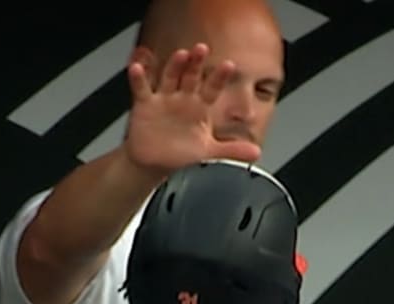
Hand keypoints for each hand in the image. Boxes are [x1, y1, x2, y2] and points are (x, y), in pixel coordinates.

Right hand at [123, 43, 260, 173]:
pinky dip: (138, 78)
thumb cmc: (181, 156)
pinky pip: (141, 89)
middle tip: (202, 48)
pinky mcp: (144, 105)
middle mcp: (182, 99)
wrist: (154, 165)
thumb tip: (256, 152)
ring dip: (174, 65)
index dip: (219, 77)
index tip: (229, 65)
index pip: (212, 89)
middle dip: (196, 63)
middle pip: (191, 77)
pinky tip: (138, 68)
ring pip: (169, 77)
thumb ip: (232, 151)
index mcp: (200, 108)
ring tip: (181, 55)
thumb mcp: (208, 154)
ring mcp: (163, 100)